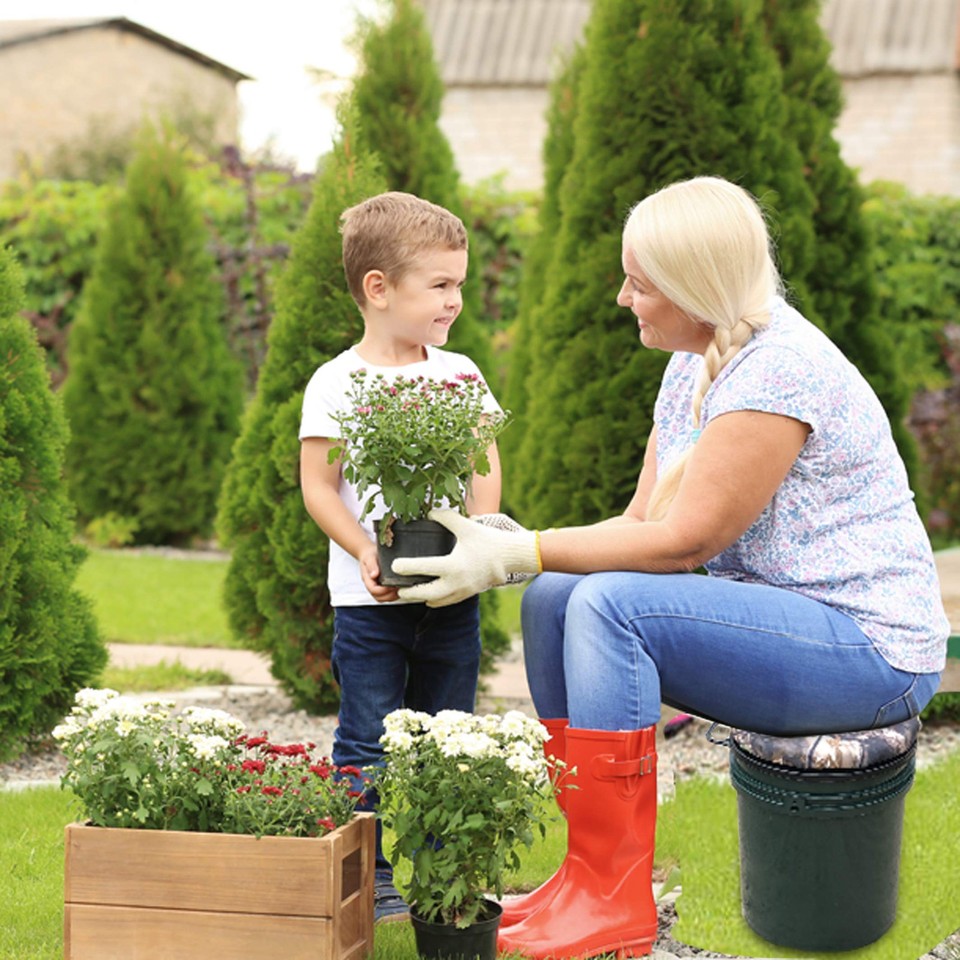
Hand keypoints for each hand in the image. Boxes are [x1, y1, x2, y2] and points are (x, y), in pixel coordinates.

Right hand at [359, 542, 399, 602]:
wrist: (369, 553)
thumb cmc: (369, 555)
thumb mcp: (369, 557)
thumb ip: (371, 565)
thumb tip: (374, 575)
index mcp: (367, 579)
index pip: (373, 590)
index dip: (384, 590)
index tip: (393, 585)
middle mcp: (371, 585)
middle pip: (379, 597)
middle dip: (390, 595)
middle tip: (399, 588)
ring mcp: (377, 587)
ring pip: (383, 598)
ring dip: (393, 596)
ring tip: (401, 589)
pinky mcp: (382, 587)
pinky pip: (387, 595)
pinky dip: (394, 594)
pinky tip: (401, 588)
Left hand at [394, 509, 539, 606]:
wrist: (509, 557)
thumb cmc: (487, 540)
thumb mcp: (466, 526)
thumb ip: (446, 518)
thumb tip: (429, 513)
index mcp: (454, 565)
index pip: (424, 568)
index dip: (407, 567)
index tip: (395, 566)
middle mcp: (456, 582)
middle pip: (426, 594)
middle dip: (410, 594)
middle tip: (398, 590)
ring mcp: (462, 591)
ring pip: (436, 601)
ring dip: (422, 598)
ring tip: (409, 593)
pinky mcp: (467, 594)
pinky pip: (447, 602)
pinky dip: (435, 600)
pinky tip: (428, 595)